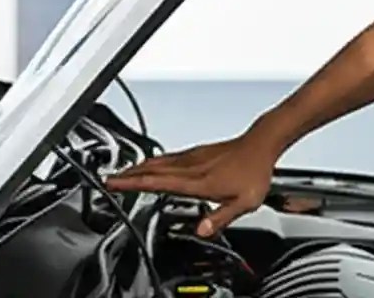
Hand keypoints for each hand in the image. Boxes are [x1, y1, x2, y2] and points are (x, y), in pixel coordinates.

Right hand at [105, 131, 280, 236]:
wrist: (263, 144)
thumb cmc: (254, 170)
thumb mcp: (244, 202)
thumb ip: (221, 217)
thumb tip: (202, 230)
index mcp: (198, 181)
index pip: (158, 182)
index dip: (134, 183)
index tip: (115, 183)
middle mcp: (193, 166)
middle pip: (153, 169)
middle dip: (129, 174)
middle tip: (110, 178)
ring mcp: (195, 157)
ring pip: (161, 161)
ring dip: (140, 166)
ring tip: (126, 172)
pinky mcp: (200, 152)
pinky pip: (171, 157)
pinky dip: (156, 161)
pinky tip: (156, 163)